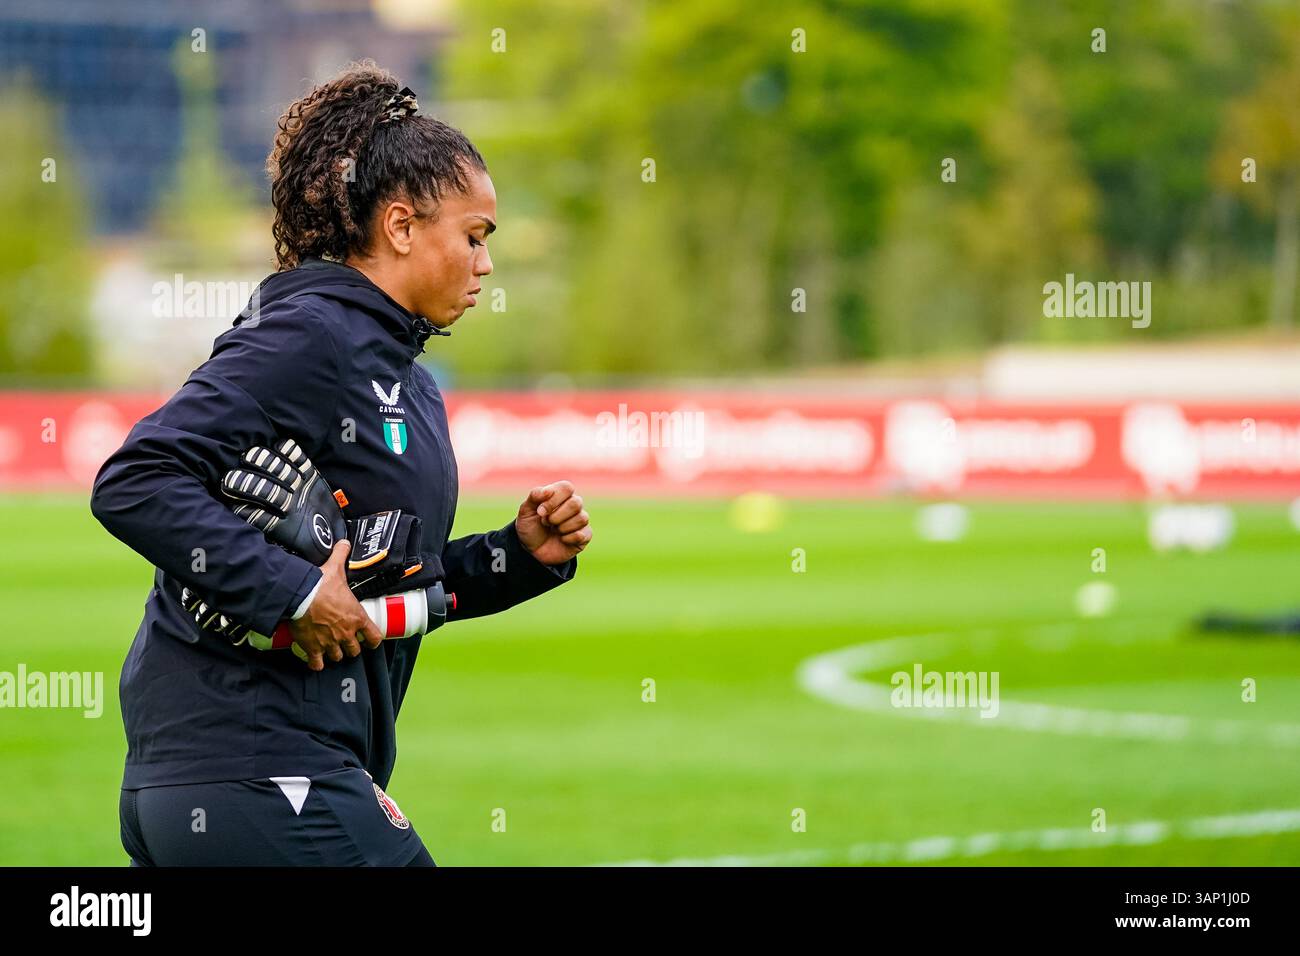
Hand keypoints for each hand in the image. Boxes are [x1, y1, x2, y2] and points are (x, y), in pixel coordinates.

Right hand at [286, 540, 384, 670]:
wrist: (299, 597)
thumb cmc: (320, 584)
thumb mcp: (335, 568)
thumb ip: (342, 555)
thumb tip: (344, 542)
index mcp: (357, 617)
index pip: (374, 637)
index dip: (372, 639)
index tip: (369, 639)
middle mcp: (346, 633)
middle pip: (354, 651)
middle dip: (350, 647)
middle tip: (345, 642)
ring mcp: (330, 643)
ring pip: (338, 657)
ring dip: (334, 654)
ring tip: (329, 648)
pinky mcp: (313, 649)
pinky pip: (317, 664)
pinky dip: (316, 663)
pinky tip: (314, 659)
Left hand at [515, 480, 592, 565]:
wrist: (531, 551)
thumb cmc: (530, 527)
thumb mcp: (526, 511)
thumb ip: (534, 496)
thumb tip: (548, 490)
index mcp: (560, 495)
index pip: (567, 488)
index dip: (554, 499)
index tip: (540, 512)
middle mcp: (573, 506)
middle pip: (576, 503)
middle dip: (557, 516)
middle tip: (546, 523)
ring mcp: (580, 521)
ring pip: (582, 518)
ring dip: (562, 527)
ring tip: (554, 531)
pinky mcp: (584, 536)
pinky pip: (583, 534)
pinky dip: (568, 538)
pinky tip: (561, 540)